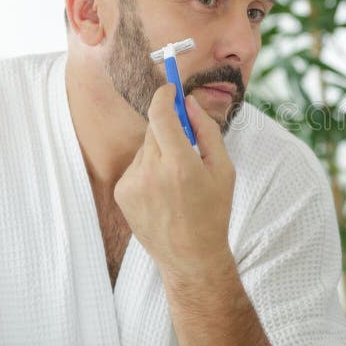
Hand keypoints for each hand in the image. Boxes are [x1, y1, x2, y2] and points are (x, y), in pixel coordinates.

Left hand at [114, 84, 236, 281]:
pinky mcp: (122, 193)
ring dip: (160, 150)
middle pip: (154, 128)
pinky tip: (164, 191)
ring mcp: (132, 184)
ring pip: (145, 147)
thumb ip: (207, 131)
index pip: (161, 114)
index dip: (164, 95)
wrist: (190, 256)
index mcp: (180, 165)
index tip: (170, 89)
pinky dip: (149, 169)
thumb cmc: (213, 212)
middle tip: (187, 139)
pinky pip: (136, 166)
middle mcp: (151, 172)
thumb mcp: (224, 170)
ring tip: (177, 179)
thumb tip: (190, 103)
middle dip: (169, 126)